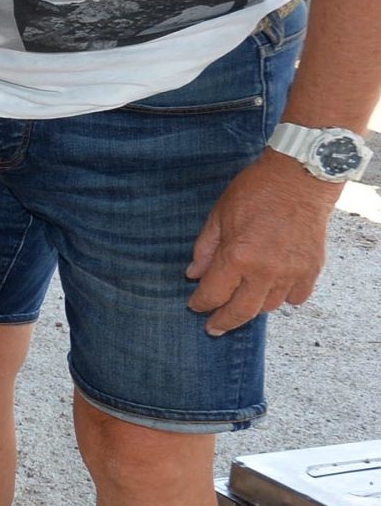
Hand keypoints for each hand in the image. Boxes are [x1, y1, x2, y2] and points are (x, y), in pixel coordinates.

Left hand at [186, 153, 338, 333]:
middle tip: (214, 327)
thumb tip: (193, 274)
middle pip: (241, 311)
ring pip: (269, 306)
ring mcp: (292, 272)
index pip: (213, 294)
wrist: (300, 178)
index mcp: (238, 257)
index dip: (201, 303)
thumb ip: (205, 249)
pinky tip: (272, 290)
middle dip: (224, 321)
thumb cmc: (256, 191)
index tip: (195, 306)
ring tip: (241, 304)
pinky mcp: (312, 269)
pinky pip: (296, 298)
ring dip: (252, 308)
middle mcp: (265, 271)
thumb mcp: (219, 216)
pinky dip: (283, 298)